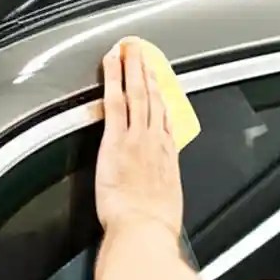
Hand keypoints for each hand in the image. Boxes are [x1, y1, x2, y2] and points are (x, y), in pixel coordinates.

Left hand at [96, 38, 183, 236]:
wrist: (144, 229)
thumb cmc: (154, 224)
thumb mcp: (167, 202)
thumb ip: (160, 187)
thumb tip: (158, 191)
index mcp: (167, 157)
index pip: (166, 119)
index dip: (163, 97)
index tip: (160, 84)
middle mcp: (155, 141)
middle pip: (153, 99)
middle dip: (149, 73)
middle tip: (144, 53)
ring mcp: (136, 137)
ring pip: (136, 93)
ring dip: (133, 68)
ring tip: (130, 49)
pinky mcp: (116, 140)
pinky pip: (115, 101)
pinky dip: (114, 78)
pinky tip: (111, 63)